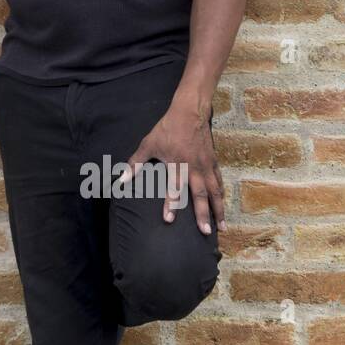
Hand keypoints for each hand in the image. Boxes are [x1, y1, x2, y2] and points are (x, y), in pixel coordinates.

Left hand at [117, 103, 225, 235]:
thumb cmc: (167, 129)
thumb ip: (135, 162)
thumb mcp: (148, 143)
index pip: (173, 188)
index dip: (170, 204)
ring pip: (215, 191)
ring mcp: (206, 165)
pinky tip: (222, 205)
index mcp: (177, 164)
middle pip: (199, 195)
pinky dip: (221, 194)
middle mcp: (194, 168)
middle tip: (204, 232)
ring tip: (222, 227)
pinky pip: (219, 181)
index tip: (169, 220)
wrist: (189, 112)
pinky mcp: (213, 161)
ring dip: (218, 209)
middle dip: (203, 214)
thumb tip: (121, 179)